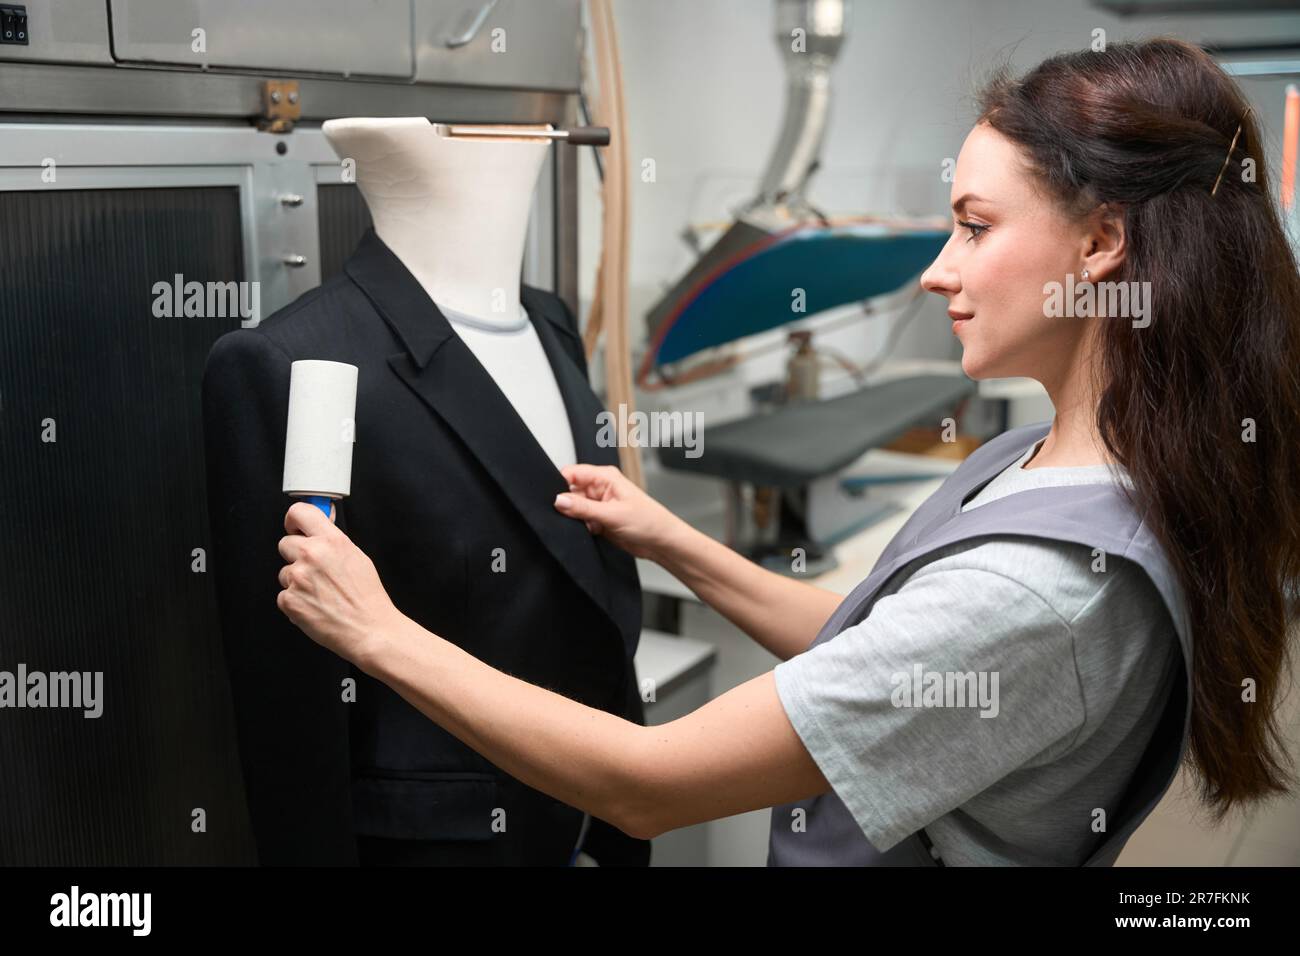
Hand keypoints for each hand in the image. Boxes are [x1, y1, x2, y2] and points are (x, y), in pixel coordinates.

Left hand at [277, 500, 402, 668]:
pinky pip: (283, 595)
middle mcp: (312, 555)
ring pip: (284, 572)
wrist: (369, 630)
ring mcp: (298, 578)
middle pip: (285, 543)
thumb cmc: (367, 598)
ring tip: (320, 593)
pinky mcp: (289, 600)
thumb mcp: (357, 557)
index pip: (299, 512)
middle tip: (314, 571)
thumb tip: (321, 526)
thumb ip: (334, 541)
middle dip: (296, 556)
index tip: (296, 528)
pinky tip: (315, 606)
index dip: (294, 521)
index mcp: (332, 541)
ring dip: (296, 581)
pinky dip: (295, 602)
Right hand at [553, 464, 683, 560]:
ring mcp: (600, 504)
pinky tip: (592, 532)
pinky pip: (580, 521)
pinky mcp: (599, 519)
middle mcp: (601, 488)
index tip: (553, 499)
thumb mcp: (612, 514)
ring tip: (588, 525)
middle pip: (570, 491)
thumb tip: (558, 500)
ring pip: (574, 508)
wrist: (661, 543)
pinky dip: (581, 527)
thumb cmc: (649, 522)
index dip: (559, 484)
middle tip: (573, 516)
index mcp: (605, 477)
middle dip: (567, 505)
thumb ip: (582, 508)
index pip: (572, 473)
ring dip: (576, 518)